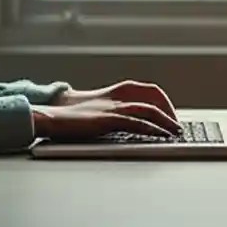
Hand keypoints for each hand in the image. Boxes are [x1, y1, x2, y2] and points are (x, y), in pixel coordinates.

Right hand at [55, 80, 178, 122]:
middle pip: (153, 96)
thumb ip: (115, 113)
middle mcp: (117, 96)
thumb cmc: (71, 118)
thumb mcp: (99, 112)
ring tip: (176, 132)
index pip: (148, 90)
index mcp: (116, 91)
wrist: (50, 117)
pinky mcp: (107, 119)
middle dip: (169, 110)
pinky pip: (136, 122)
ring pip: (149, 109)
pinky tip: (161, 136)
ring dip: (166, 121)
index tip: (171, 116)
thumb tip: (134, 125)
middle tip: (177, 126)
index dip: (164, 102)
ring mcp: (113, 107)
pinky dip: (152, 128)